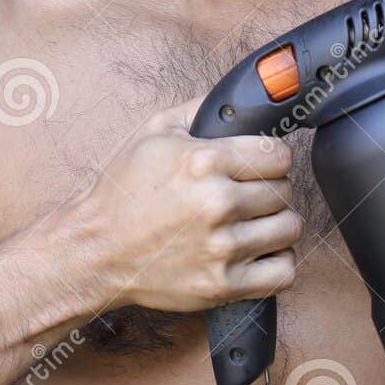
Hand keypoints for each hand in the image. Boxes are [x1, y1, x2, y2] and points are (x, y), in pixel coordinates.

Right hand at [69, 96, 301, 313]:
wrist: (95, 250)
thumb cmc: (122, 193)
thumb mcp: (153, 132)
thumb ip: (199, 109)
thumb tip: (238, 100)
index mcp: (203, 161)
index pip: (279, 155)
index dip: (273, 158)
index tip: (263, 165)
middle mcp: (217, 203)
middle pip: (285, 190)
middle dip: (271, 189)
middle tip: (251, 194)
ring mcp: (222, 247)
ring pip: (290, 228)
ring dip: (277, 224)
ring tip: (256, 222)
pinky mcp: (223, 284)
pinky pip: (283, 272)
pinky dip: (278, 262)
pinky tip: (259, 253)